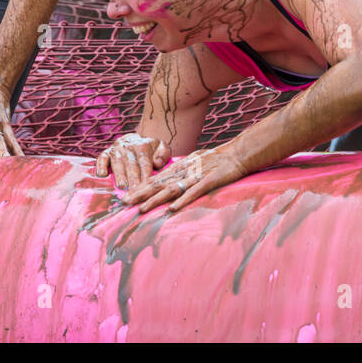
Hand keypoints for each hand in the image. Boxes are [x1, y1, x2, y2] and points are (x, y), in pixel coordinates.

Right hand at [94, 132, 170, 189]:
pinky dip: (101, 166)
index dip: (145, 175)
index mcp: (142, 146)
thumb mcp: (161, 147)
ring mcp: (116, 150)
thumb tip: (157, 163)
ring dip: (119, 175)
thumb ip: (163, 154)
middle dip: (133, 178)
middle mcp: (128, 147)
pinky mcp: (106, 153)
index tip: (146, 187)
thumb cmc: (149, 149)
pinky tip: (102, 175)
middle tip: (134, 191)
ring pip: (117, 163)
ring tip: (121, 186)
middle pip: (131, 165)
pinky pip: (102, 158)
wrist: (134, 139)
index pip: (144, 163)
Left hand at [121, 144, 248, 213]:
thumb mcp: (194, 162)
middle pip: (158, 184)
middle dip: (140, 194)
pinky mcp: (209, 181)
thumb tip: (166, 180)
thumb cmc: (216, 159)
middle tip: (124, 203)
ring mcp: (196, 176)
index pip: (155, 179)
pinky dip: (182, 200)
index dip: (139, 188)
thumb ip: (181, 170)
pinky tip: (172, 208)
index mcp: (179, 167)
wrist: (237, 154)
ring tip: (141, 209)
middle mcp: (184, 171)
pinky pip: (194, 192)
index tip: (125, 197)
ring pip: (172, 189)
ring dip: (155, 200)